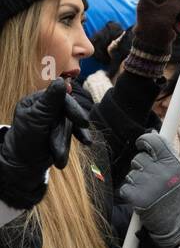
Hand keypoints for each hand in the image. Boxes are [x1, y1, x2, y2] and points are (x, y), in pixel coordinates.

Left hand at [0, 81, 91, 209]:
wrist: (25, 165)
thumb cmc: (25, 142)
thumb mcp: (36, 120)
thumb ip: (50, 101)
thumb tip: (62, 81)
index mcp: (35, 101)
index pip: (60, 98)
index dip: (73, 109)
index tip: (83, 122)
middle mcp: (46, 107)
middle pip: (68, 111)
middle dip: (67, 130)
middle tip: (80, 141)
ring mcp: (54, 118)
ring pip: (72, 123)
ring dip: (67, 140)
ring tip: (60, 157)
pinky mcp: (62, 129)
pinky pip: (75, 129)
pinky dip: (80, 136)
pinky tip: (86, 142)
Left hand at [118, 132, 179, 247]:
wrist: (172, 223)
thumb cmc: (172, 195)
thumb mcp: (176, 173)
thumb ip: (165, 155)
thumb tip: (152, 135)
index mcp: (173, 165)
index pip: (155, 142)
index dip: (144, 140)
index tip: (141, 143)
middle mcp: (162, 173)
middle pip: (139, 158)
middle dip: (141, 167)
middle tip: (151, 179)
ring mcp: (149, 185)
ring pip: (131, 173)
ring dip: (136, 180)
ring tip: (148, 190)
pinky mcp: (137, 197)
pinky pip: (125, 187)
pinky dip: (130, 193)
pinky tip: (141, 199)